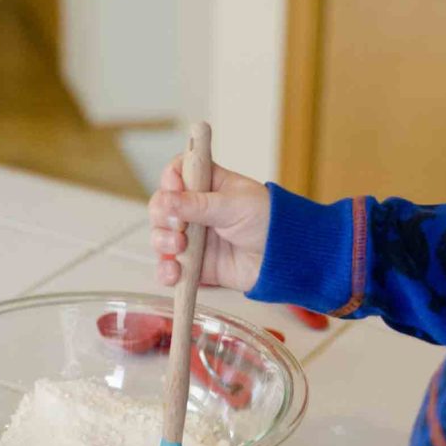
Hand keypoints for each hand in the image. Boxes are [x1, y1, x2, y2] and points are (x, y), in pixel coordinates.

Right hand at [148, 156, 268, 292]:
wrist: (285, 260)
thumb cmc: (269, 222)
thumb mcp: (234, 205)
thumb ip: (198, 204)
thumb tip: (166, 199)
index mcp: (208, 184)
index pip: (177, 173)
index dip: (171, 180)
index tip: (175, 188)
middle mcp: (196, 210)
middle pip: (161, 207)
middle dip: (163, 216)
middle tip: (179, 226)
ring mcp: (193, 238)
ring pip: (160, 237)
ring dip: (163, 242)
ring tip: (180, 247)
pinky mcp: (195, 265)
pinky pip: (170, 268)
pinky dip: (166, 271)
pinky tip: (174, 272)